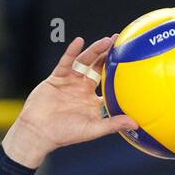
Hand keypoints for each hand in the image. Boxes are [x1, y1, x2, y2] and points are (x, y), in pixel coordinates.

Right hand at [1, 36, 136, 167]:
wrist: (39, 131)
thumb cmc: (65, 134)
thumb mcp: (93, 129)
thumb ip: (113, 124)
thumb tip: (135, 123)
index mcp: (92, 101)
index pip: (108, 84)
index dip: (118, 75)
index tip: (130, 65)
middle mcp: (82, 88)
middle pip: (98, 68)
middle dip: (108, 55)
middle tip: (121, 42)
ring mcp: (70, 81)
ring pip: (85, 62)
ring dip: (95, 50)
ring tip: (107, 40)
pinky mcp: (57, 77)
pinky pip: (66, 62)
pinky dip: (72, 52)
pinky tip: (79, 41)